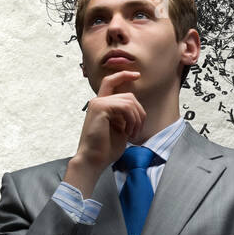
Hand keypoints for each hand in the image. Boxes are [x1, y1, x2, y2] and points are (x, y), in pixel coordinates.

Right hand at [67, 70, 145, 188]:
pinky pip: (125, 107)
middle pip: (129, 95)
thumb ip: (125, 116)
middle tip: (137, 131)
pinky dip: (132, 120)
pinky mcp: (101, 108)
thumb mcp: (120, 129)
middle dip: (140, 112)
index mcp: (101, 105)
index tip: (137, 74)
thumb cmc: (105, 149)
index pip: (110, 82)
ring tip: (132, 134)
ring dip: (137, 119)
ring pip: (129, 101)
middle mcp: (98, 101)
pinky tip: (128, 132)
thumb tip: (137, 109)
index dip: (123, 75)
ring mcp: (98, 103)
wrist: (93, 160)